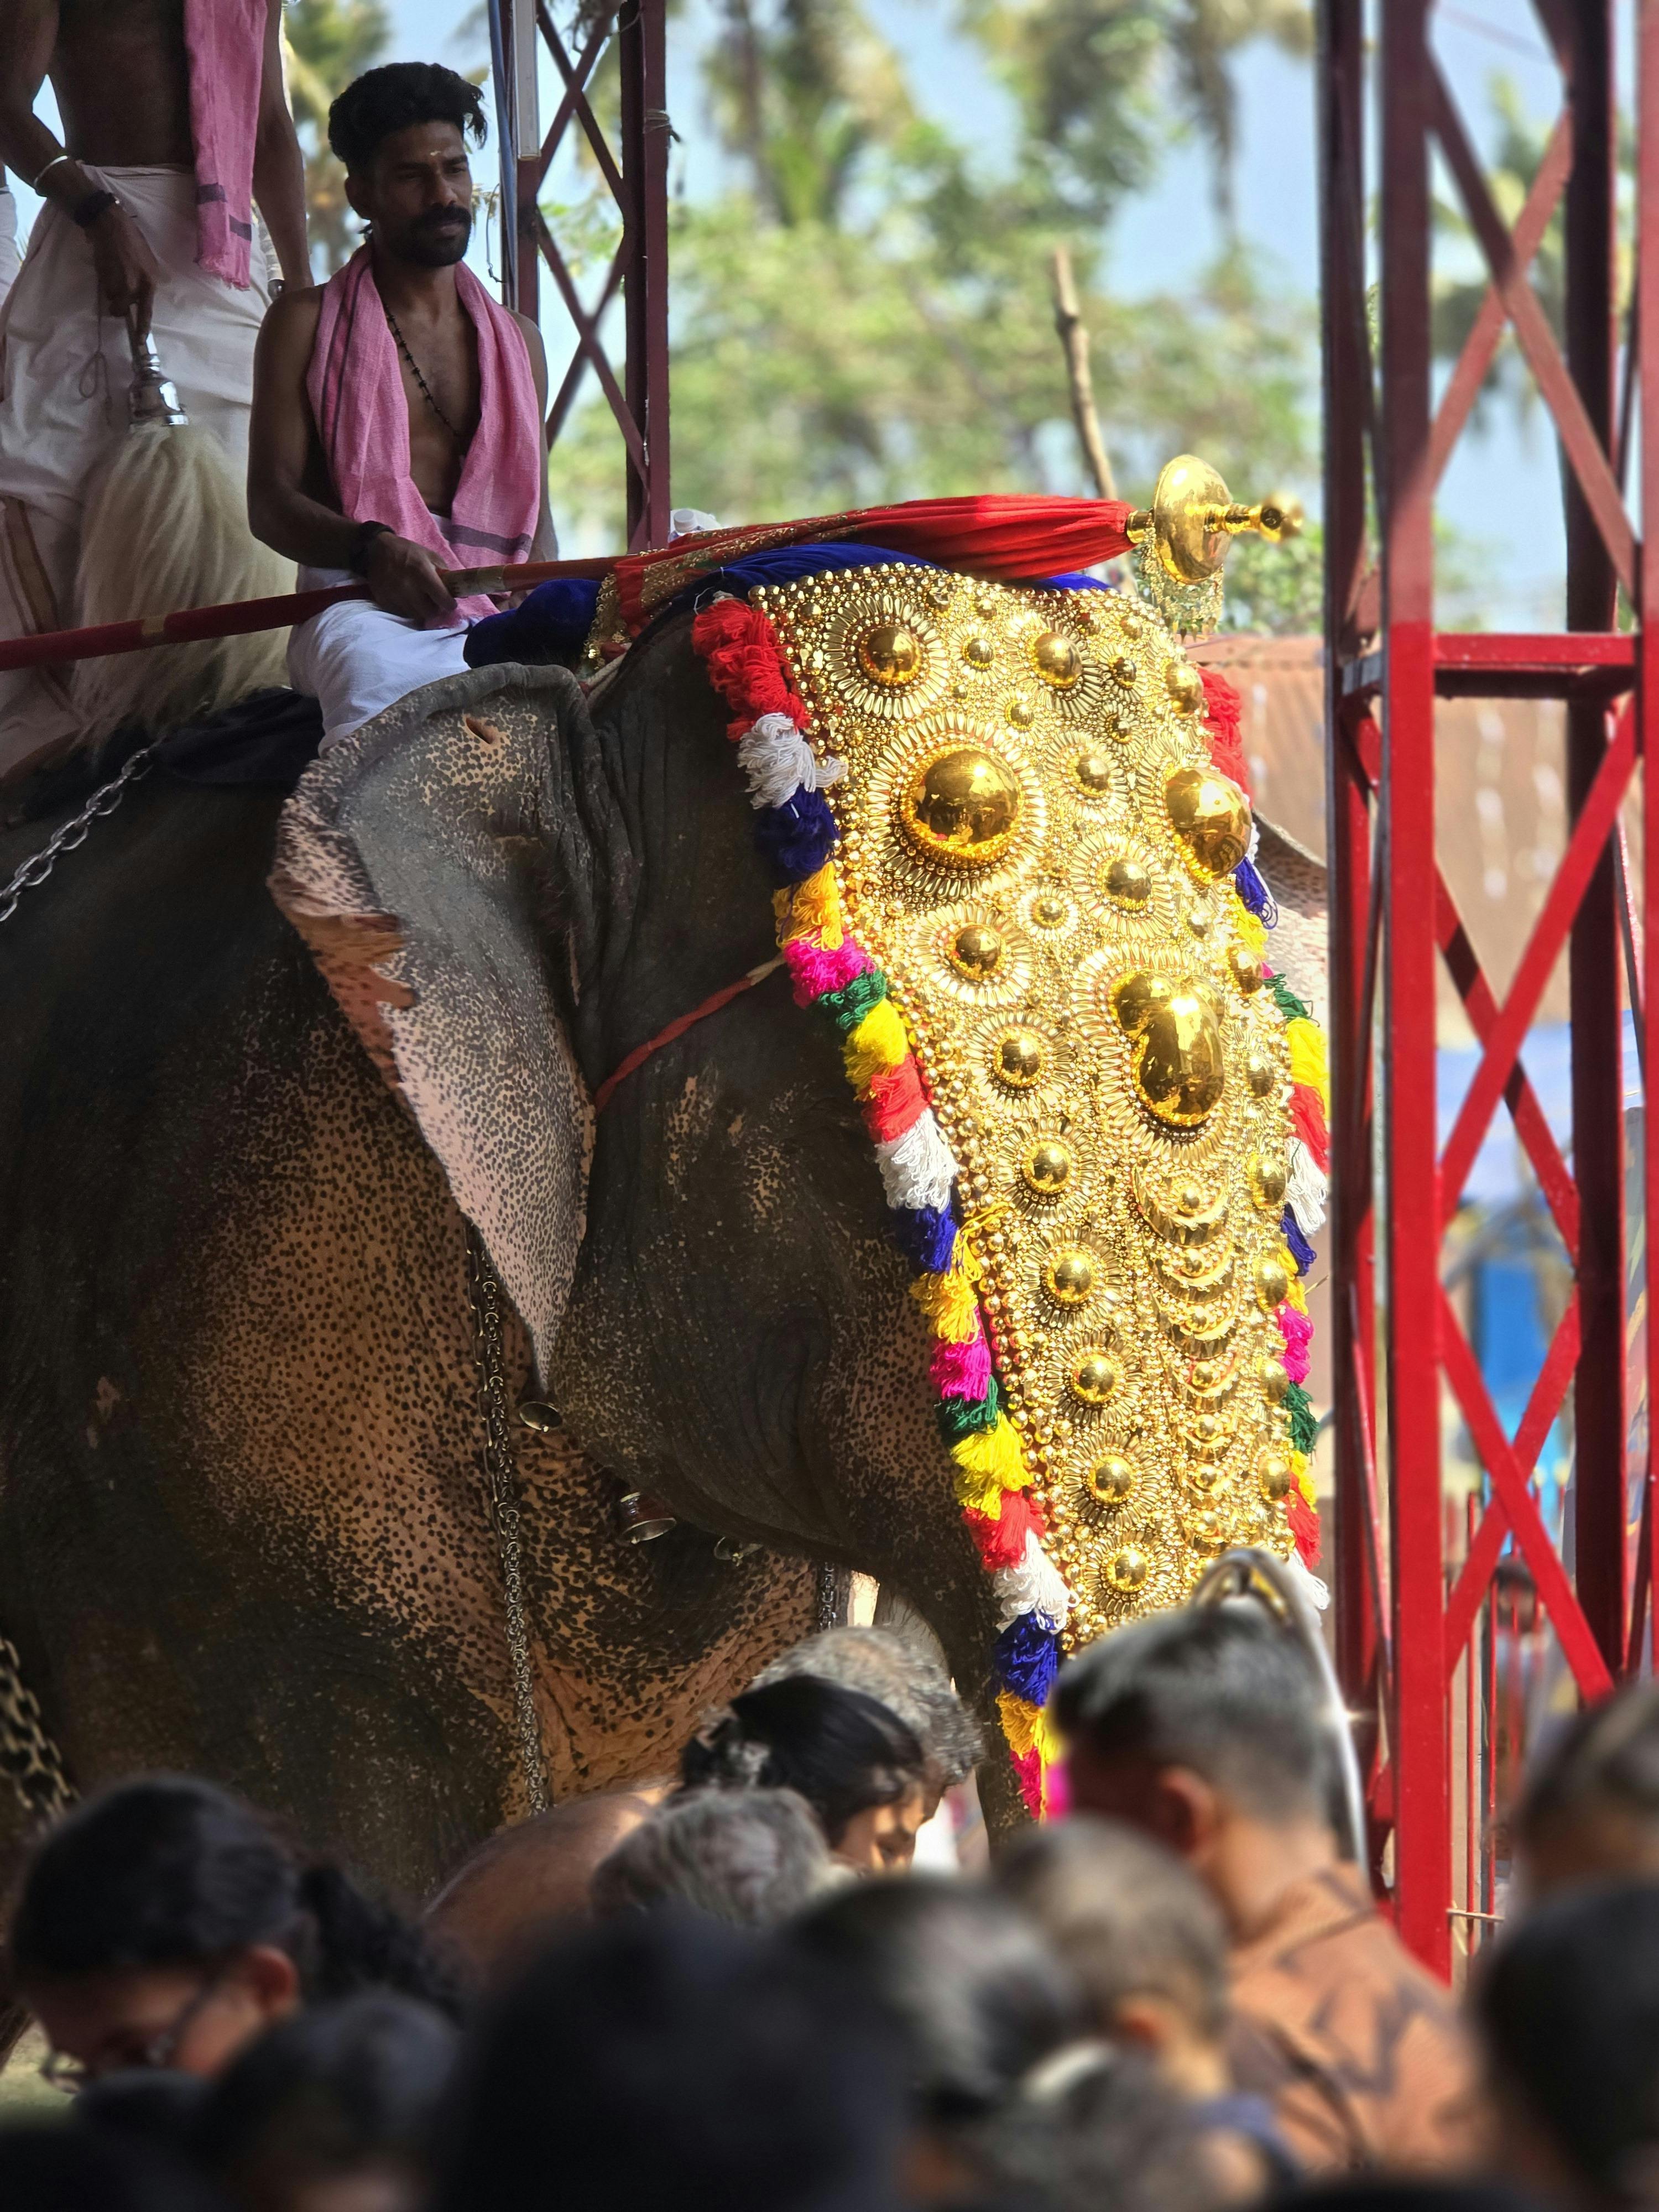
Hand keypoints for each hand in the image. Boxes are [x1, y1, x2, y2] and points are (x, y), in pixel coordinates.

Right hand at [86, 202, 160, 333]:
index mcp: (150, 281)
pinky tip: (106, 267)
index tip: (140, 340)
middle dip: (119, 304)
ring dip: (111, 291)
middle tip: (116, 292)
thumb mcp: (146, 261)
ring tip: (112, 273)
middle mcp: (136, 284)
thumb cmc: (130, 240)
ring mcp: (119, 281)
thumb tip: (138, 297)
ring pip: (112, 299)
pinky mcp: (105, 276)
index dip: (142, 326)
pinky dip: (104, 282)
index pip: (146, 310)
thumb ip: (144, 281)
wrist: (110, 223)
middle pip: (124, 308)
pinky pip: (104, 288)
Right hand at [362, 534, 457, 622]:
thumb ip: (446, 573)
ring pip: (416, 616)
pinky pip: (402, 613)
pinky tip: (407, 598)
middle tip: (434, 602)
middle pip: (429, 613)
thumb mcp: (430, 556)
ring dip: (421, 610)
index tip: (450, 603)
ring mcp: (395, 596)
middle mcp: (408, 587)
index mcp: (422, 573)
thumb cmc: (407, 551)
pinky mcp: (384, 601)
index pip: (442, 599)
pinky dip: (408, 609)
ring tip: (420, 599)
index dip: (450, 604)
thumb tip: (461, 592)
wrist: (375, 549)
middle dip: (435, 609)